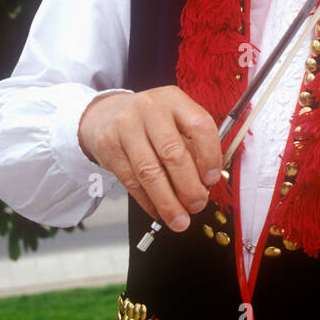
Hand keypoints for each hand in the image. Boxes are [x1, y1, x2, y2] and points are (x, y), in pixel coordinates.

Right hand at [77, 87, 222, 231]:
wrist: (107, 115)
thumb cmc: (151, 122)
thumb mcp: (175, 120)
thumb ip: (193, 146)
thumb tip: (206, 184)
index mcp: (174, 100)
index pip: (200, 126)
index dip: (210, 156)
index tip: (212, 179)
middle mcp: (150, 109)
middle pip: (173, 153)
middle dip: (188, 186)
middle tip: (197, 205)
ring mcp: (126, 127)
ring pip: (150, 172)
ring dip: (168, 201)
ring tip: (179, 219)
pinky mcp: (109, 147)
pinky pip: (131, 181)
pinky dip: (147, 201)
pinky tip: (158, 211)